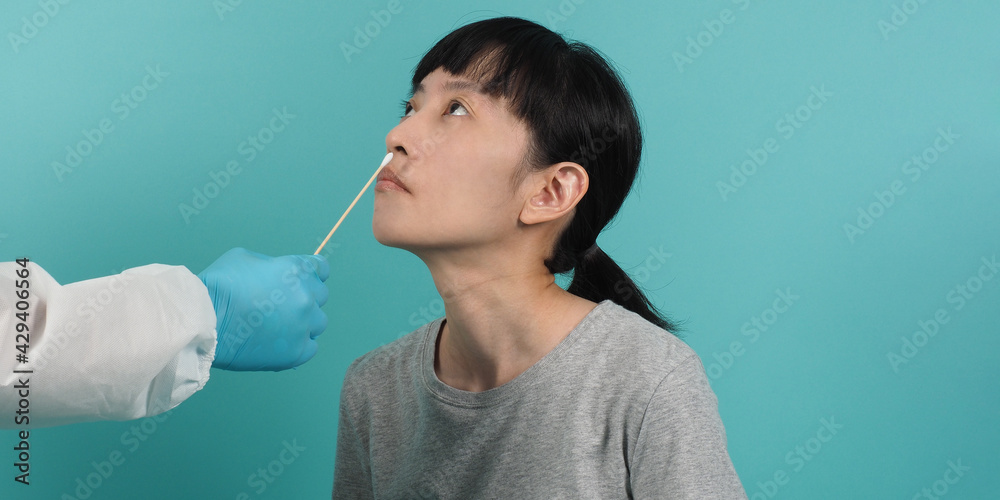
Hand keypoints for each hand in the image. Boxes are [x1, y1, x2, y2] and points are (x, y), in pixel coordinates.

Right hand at [197, 247, 329, 370]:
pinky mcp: (296, 352)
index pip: (320, 269)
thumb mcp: (245, 259)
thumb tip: (277, 275)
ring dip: (304, 323)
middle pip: (320, 296)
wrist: (204, 321)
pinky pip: (310, 347)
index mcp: (296, 270)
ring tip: (279, 326)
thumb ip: (271, 266)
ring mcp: (303, 326)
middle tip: (281, 306)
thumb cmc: (219, 285)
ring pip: (317, 323)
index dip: (310, 275)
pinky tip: (279, 343)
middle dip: (304, 298)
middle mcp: (305, 297)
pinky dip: (298, 345)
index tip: (299, 282)